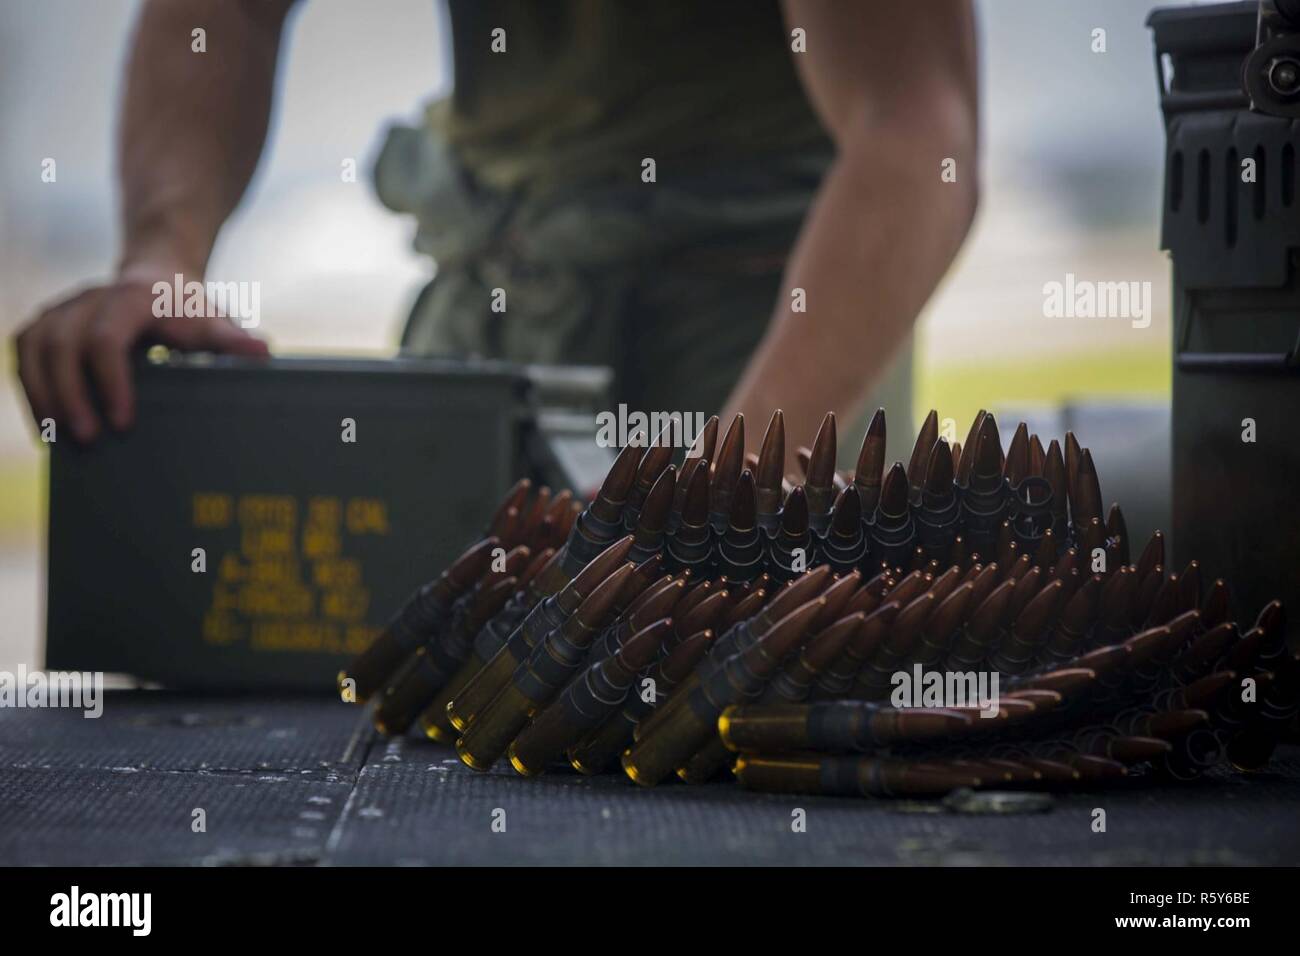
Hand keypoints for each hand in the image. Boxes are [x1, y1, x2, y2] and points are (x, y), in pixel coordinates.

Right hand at [14, 276, 268, 441]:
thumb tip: (263, 353)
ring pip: (34, 347)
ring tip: (57, 439)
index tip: (122, 423)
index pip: (108, 339)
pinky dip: (30, 387)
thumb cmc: (188, 307)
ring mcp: (63, 308)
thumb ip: (231, 338)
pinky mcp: (47, 322)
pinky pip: (25, 353)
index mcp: (131, 298)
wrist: (157, 277)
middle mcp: (89, 299)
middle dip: (70, 395)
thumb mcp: (212, 318)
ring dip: (42, 395)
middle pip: (61, 345)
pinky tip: (44, 424)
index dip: (110, 381)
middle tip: (88, 439)